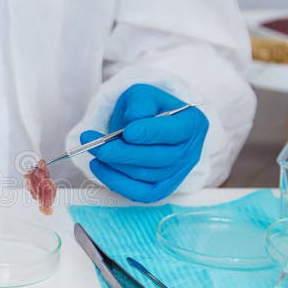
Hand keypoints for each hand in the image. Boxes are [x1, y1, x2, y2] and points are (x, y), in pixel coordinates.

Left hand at [80, 84, 207, 202]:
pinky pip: (139, 193)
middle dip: (124, 153)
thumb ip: (140, 103)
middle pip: (159, 158)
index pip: (175, 132)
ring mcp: (177, 174)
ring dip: (115, 165)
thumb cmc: (147, 108)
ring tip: (95, 150)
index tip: (127, 132)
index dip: (151, 133)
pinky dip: (116, 182)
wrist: (146, 125)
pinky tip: (99, 167)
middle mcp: (190, 152)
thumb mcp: (143, 94)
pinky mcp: (161, 190)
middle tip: (98, 145)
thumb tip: (133, 122)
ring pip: (145, 175)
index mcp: (192, 124)